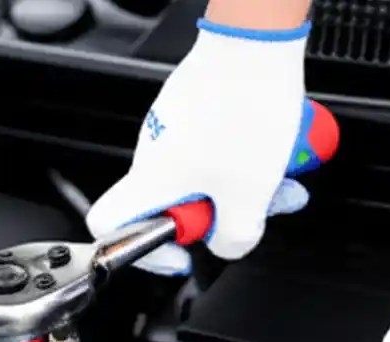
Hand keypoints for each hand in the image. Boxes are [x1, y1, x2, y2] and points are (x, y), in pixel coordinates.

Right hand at [86, 18, 312, 275]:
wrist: (256, 43)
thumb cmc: (244, 110)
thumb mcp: (250, 198)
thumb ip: (235, 238)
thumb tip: (229, 245)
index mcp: (151, 180)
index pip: (109, 226)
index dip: (142, 251)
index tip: (181, 252)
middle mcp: (152, 153)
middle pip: (175, 207)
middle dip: (223, 215)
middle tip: (253, 209)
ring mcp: (172, 128)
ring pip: (204, 178)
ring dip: (244, 187)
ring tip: (280, 176)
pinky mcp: (194, 110)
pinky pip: (214, 149)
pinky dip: (244, 158)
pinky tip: (275, 150)